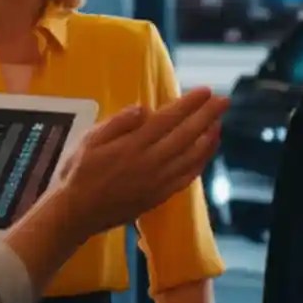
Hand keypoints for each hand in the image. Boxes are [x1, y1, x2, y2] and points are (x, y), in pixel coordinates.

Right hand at [56, 88, 227, 238]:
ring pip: (192, 156)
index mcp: (133, 145)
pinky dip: (201, 162)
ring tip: (220, 122)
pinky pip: (188, 176)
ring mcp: (159, 181)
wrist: (78, 212)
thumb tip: (143, 109)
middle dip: (207, 115)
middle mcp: (151, 162)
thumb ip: (116, 123)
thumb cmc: (79, 171)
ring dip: (209, 137)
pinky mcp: (161, 195)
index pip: (168, 119)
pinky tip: (207, 151)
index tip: (205, 91)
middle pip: (186, 135)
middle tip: (224, 100)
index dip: (188, 104)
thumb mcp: (89, 140)